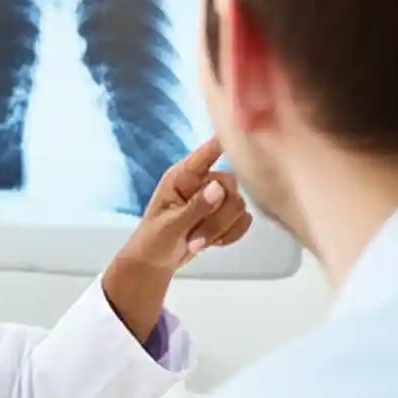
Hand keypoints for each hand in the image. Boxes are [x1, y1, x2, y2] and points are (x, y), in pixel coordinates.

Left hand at [101, 138, 253, 342]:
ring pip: (239, 207)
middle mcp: (202, 182)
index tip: (242, 134)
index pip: (207, 153)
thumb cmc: (153, 240)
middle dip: (217, 217)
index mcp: (182, 176)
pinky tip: (211, 243)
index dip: (225, 142)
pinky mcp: (226, 215)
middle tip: (195, 237)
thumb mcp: (170, 225)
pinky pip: (244, 221)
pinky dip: (230, 235)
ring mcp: (215, 198)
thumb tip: (218, 187)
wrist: (155, 263)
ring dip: (220, 230)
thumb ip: (196, 207)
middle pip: (231, 187)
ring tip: (196, 243)